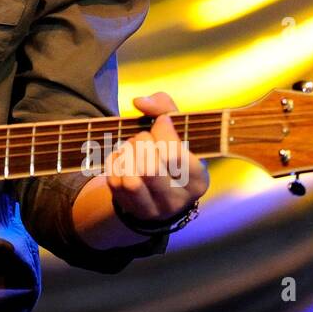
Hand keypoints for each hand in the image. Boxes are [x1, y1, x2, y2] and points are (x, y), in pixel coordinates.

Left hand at [106, 91, 208, 222]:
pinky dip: (115, 164)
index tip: (160, 122)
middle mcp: (178, 200)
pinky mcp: (131, 210)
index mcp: (198, 180)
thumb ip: (164, 106)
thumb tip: (139, 101)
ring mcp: (154, 209)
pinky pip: (114, 183)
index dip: (160, 132)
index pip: (174, 155)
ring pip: (131, 180)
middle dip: (141, 143)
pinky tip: (123, 158)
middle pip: (150, 168)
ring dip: (127, 155)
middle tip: (143, 137)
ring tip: (131, 147)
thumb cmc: (172, 149)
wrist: (160, 185)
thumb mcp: (179, 128)